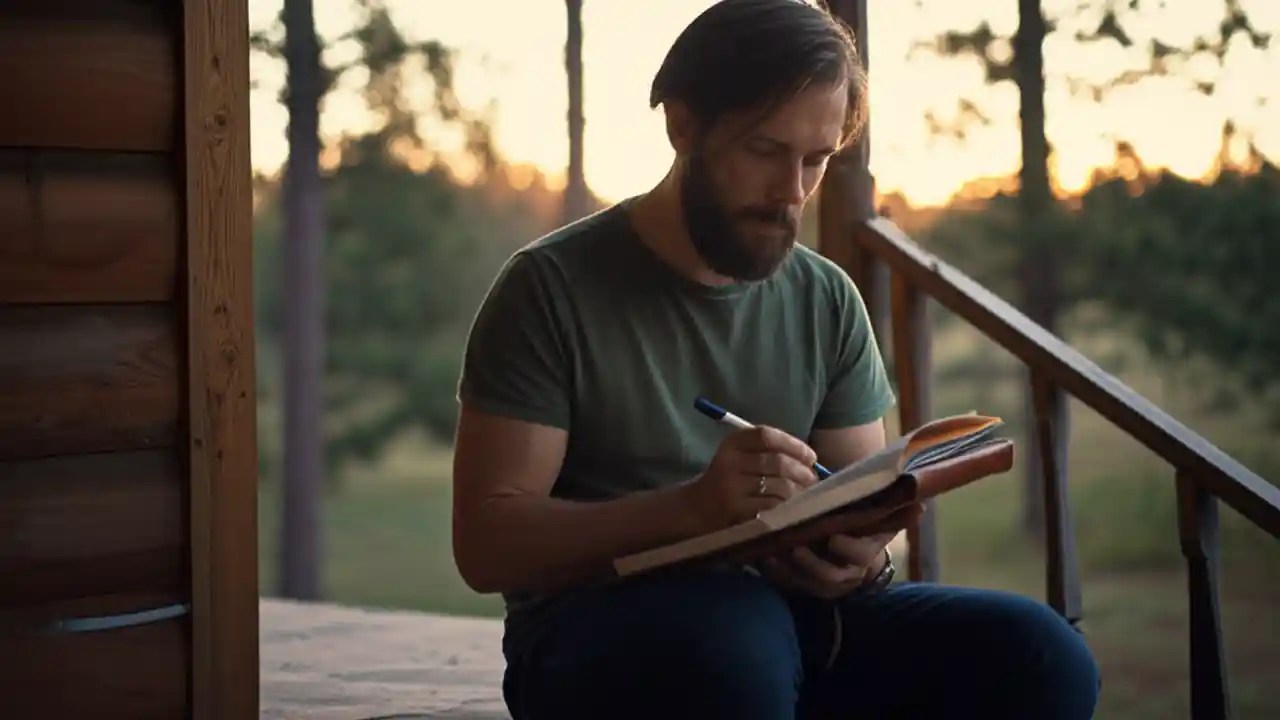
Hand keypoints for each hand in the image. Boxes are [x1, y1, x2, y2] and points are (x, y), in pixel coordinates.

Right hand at [682, 426, 819, 530]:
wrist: (696, 508)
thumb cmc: (726, 480)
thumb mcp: (738, 457)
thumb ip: (767, 452)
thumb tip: (809, 460)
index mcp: (731, 444)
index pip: (766, 436)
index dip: (794, 444)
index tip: (810, 456)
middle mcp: (729, 462)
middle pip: (777, 462)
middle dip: (802, 471)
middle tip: (812, 479)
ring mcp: (732, 488)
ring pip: (779, 486)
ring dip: (798, 491)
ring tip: (805, 494)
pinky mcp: (736, 510)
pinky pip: (772, 506)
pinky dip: (787, 506)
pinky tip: (790, 507)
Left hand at [758, 503, 921, 598]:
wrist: (848, 550)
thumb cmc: (862, 527)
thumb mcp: (879, 519)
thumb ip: (896, 512)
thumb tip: (921, 504)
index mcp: (864, 554)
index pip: (859, 555)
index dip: (847, 549)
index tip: (833, 537)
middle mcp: (845, 574)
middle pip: (828, 576)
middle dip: (810, 564)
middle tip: (793, 546)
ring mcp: (822, 584)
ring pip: (804, 584)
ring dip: (785, 570)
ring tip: (768, 552)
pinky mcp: (802, 586)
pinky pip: (786, 585)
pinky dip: (773, 574)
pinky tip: (759, 558)